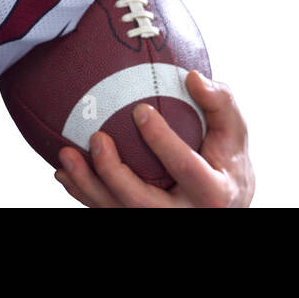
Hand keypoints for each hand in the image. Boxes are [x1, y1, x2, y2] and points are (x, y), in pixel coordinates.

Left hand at [55, 70, 254, 206]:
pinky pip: (109, 212)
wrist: (226, 199)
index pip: (185, 168)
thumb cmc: (227, 154)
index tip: (140, 110)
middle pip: (142, 202)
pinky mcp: (140, 219)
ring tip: (65, 155)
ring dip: (88, 185)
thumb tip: (192, 76)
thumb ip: (219, 101)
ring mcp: (161, 221)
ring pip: (119, 211)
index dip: (162, 141)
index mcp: (214, 191)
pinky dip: (84, 194)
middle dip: (113, 173)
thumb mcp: (234, 129)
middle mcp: (186, 214)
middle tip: (96, 138)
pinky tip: (64, 173)